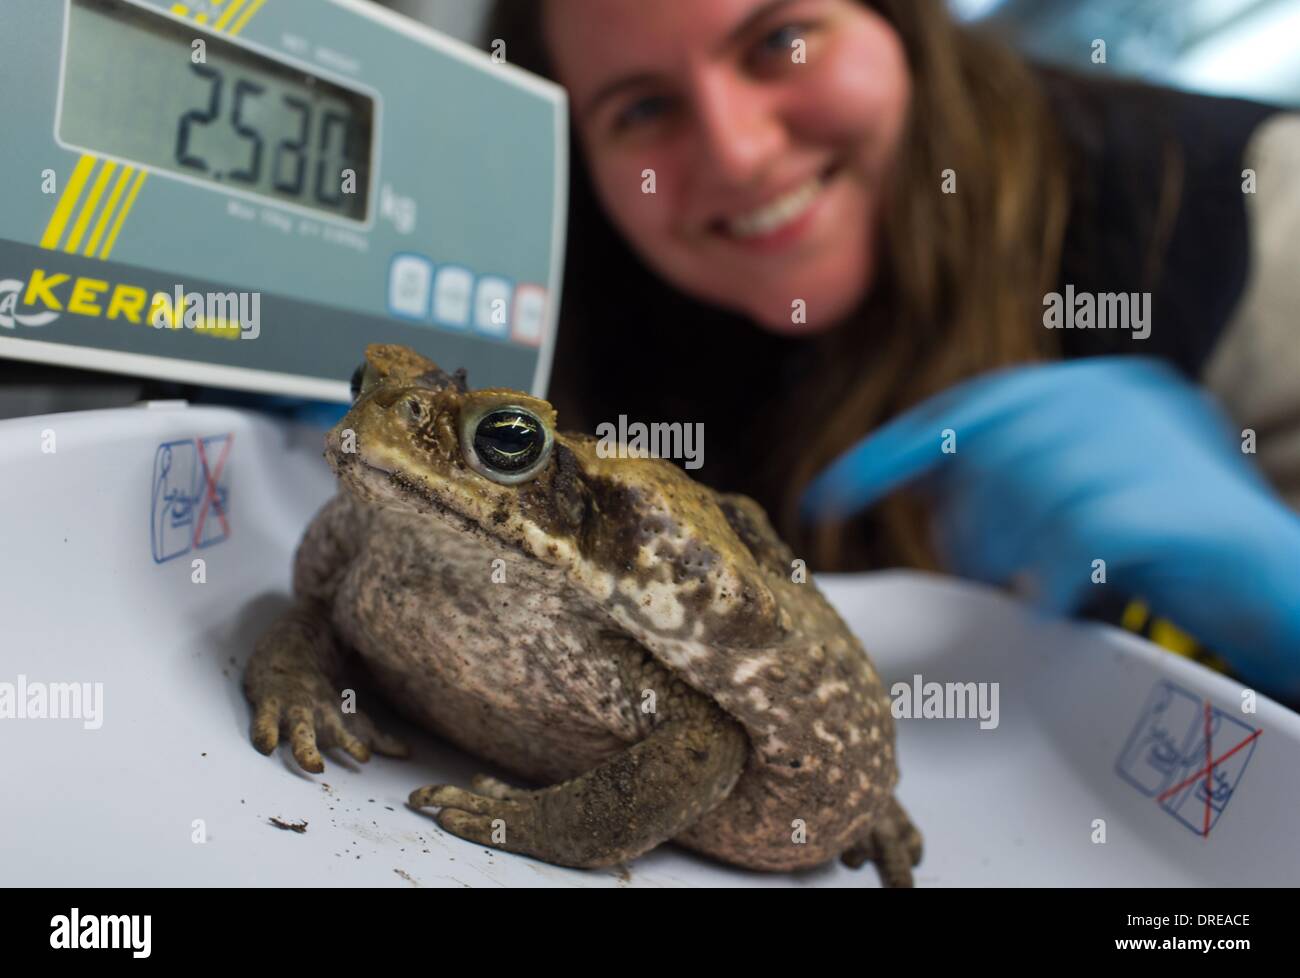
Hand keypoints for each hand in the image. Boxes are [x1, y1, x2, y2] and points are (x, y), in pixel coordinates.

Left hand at [801, 357, 1299, 697]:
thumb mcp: (1088, 501)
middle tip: (993, 573)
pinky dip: (1058, 575)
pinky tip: (1069, 598)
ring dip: (1014, 554)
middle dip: (970, 524)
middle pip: (985, 452)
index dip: (890, 454)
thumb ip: (1021, 478)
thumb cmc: (1180, 560)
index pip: (968, 409)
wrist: (1291, 598)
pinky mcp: (1170, 499)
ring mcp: (1151, 439)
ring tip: (1042, 588)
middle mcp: (1123, 394)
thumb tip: (931, 486)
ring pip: (1020, 493)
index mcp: (1101, 387)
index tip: (827, 496)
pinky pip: (1070, 534)